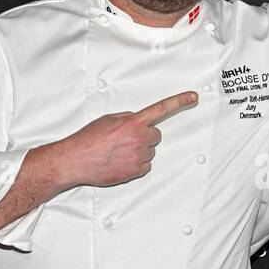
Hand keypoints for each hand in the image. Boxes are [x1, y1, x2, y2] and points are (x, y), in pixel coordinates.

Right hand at [56, 90, 197, 186]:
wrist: (76, 160)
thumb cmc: (88, 139)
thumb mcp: (108, 120)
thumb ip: (127, 118)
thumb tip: (137, 120)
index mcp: (133, 122)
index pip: (161, 109)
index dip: (179, 102)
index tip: (193, 97)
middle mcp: (139, 138)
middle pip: (156, 135)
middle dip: (145, 136)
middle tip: (126, 139)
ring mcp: (138, 155)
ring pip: (150, 151)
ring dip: (139, 150)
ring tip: (118, 152)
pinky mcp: (135, 170)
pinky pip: (145, 165)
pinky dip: (136, 164)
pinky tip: (120, 161)